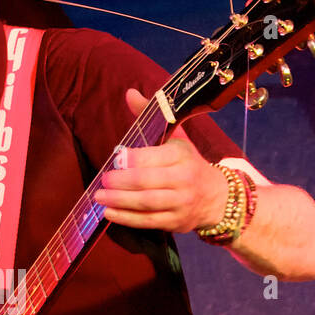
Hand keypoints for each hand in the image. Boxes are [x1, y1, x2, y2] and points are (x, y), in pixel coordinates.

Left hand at [93, 88, 227, 232]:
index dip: (132, 159)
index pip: (153, 156)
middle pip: (146, 181)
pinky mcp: (175, 221)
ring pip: (146, 203)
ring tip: (99, 197)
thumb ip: (150, 117)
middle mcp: (183, 179)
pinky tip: (110, 213)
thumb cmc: (188, 164)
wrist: (215, 196)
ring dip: (119, 201)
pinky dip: (127, 218)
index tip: (115, 158)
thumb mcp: (175, 138)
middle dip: (121, 181)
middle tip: (103, 180)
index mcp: (181, 155)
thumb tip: (129, 93)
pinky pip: (148, 221)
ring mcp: (180, 202)